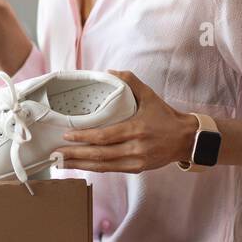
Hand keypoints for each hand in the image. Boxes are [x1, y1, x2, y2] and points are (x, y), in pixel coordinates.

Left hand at [56, 71, 197, 173]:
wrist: (186, 139)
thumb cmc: (165, 116)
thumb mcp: (150, 95)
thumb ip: (130, 82)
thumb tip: (110, 71)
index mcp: (137, 129)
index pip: (105, 135)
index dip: (84, 137)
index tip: (66, 135)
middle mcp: (136, 148)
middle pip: (100, 154)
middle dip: (75, 154)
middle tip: (55, 153)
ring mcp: (136, 161)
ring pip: (103, 166)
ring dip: (79, 165)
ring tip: (60, 163)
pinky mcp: (136, 169)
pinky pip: (110, 170)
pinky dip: (93, 168)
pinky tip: (79, 166)